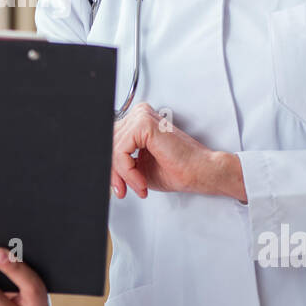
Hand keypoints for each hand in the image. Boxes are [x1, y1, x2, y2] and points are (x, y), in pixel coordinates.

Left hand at [110, 102, 243, 200]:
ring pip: (112, 148)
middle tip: (123, 190)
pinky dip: (127, 171)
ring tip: (139, 186)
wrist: (201, 172)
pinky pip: (121, 151)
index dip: (111, 168)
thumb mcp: (139, 167)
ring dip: (122, 174)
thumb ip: (121, 162)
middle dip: (114, 172)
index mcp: (137, 122)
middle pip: (108, 143)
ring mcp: (141, 117)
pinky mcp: (144, 124)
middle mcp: (139, 115)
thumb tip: (103, 168)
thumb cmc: (179, 169)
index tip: (119, 187)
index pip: (111, 142)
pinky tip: (141, 180)